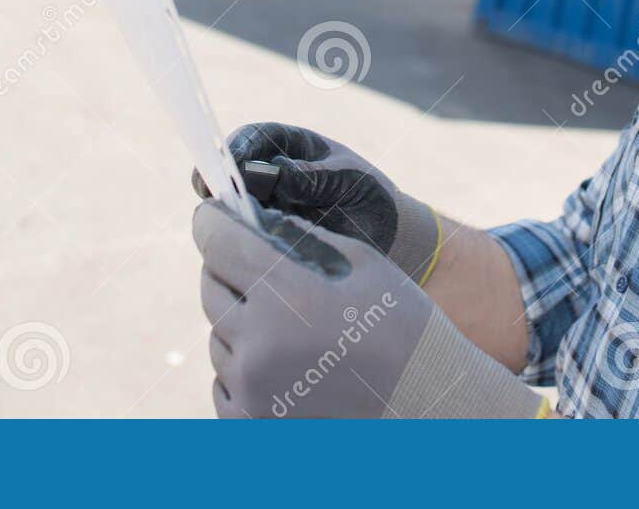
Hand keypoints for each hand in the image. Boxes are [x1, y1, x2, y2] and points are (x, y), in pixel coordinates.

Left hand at [193, 201, 543, 418]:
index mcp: (289, 299)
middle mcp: (260, 347)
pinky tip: (280, 359)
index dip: (212, 221)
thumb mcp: (363, 264)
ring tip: (283, 320)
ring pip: (217, 335)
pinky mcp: (250, 424)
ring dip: (239, 318)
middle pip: (211, 287)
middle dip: (227, 267)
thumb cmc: (403, 326)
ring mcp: (251, 391)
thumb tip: (255, 221)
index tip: (213, 213)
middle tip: (255, 264)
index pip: (219, 243)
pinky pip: (223, 380)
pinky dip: (241, 364)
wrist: (427, 402)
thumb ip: (303, 237)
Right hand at [197, 122, 441, 281]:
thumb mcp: (347, 181)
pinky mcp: (267, 239)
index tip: (229, 162)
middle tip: (214, 194)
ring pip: (231, 208)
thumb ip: (308, 177)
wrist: (391, 241)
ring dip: (229, 214)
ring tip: (239, 223)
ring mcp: (266, 208)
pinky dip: (242, 241)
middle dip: (220, 182)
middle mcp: (271, 176)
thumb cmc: (372, 198)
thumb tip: (263, 172)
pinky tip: (252, 246)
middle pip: (231, 173)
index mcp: (292, 147)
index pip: (254, 137)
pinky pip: (244, 238)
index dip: (236, 146)